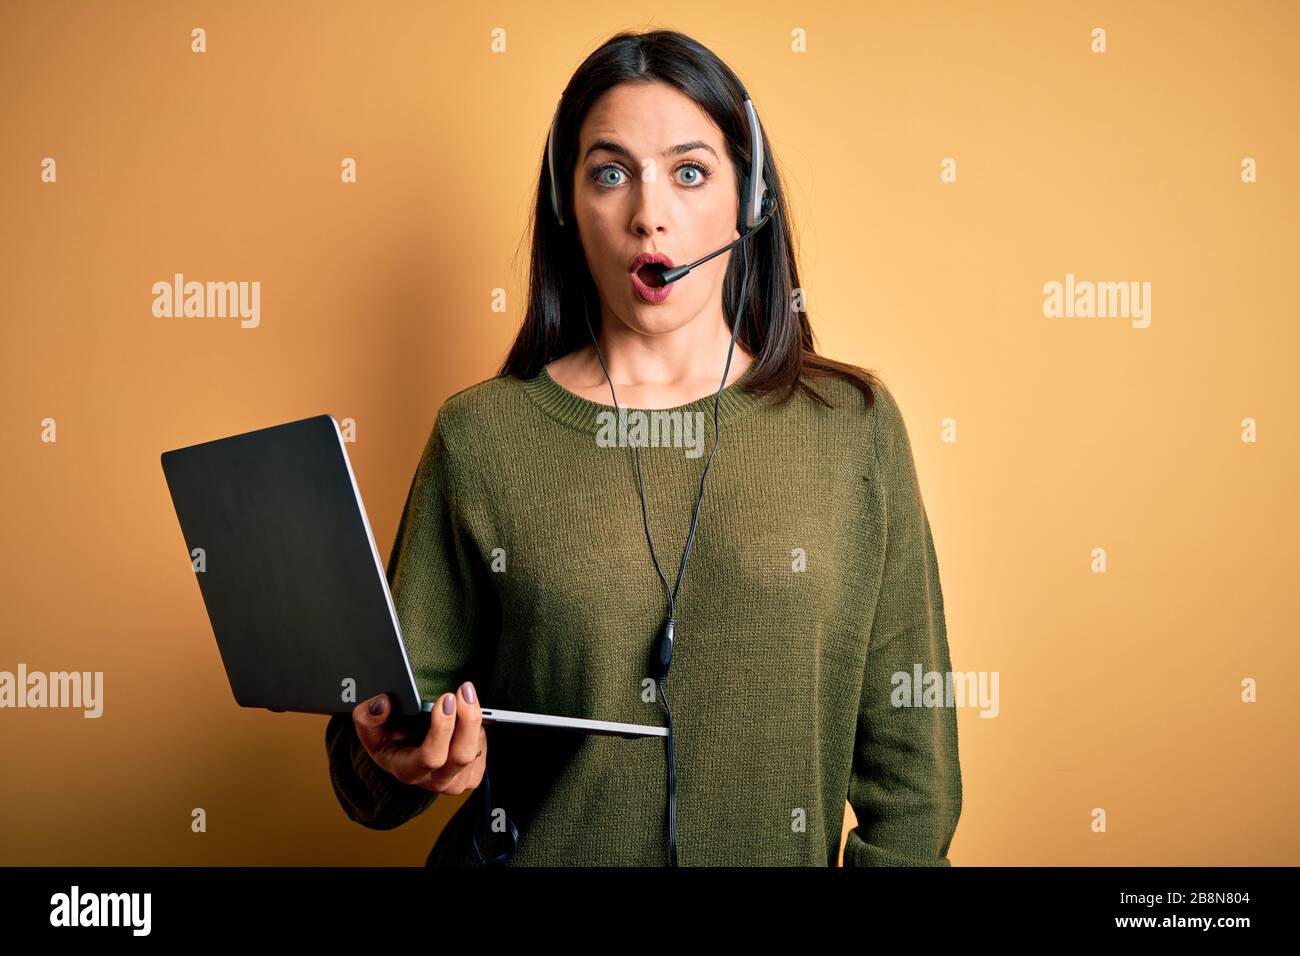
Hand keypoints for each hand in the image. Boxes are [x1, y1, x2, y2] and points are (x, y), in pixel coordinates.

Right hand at [351, 682, 485, 794]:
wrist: (404, 758)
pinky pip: (483, 749)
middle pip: (461, 755)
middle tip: (464, 691)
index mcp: (408, 771)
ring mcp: (455, 780)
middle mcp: (435, 780)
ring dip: (474, 718)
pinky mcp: (472, 774)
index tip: (445, 699)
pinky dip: (478, 727)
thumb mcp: (370, 732)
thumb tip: (381, 703)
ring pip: (475, 749)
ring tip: (466, 694)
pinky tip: (467, 714)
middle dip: (467, 719)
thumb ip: (367, 718)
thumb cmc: (388, 742)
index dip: (441, 728)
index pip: (430, 757)